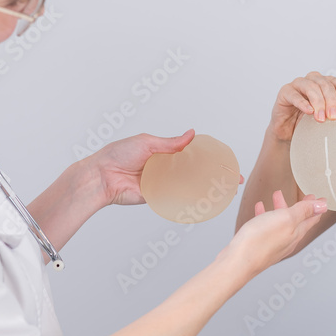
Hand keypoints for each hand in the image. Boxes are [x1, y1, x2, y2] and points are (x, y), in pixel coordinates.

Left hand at [90, 130, 244, 206]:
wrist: (102, 176)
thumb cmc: (119, 154)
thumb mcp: (147, 142)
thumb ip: (170, 143)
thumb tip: (192, 134)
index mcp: (165, 152)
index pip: (192, 154)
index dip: (209, 157)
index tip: (226, 161)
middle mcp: (166, 168)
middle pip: (195, 172)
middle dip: (215, 176)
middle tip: (233, 179)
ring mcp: (163, 183)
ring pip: (189, 186)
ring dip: (206, 189)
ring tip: (225, 191)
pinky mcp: (156, 197)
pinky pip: (176, 199)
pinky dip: (190, 200)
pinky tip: (205, 200)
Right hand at [225, 190, 327, 273]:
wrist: (238, 261)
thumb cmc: (260, 241)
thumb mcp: (286, 219)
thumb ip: (304, 211)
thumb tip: (323, 206)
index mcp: (296, 233)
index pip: (311, 218)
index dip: (317, 207)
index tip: (322, 198)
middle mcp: (287, 241)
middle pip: (297, 220)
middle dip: (300, 206)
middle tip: (303, 196)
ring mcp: (274, 244)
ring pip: (281, 222)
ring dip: (281, 208)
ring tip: (276, 195)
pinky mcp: (260, 245)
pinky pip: (266, 227)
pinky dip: (265, 215)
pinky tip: (259, 209)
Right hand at [269, 72, 335, 141]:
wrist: (288, 131)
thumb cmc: (308, 121)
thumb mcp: (325, 117)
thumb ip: (334, 112)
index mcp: (326, 84)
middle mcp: (313, 80)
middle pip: (326, 85)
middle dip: (332, 101)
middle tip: (333, 117)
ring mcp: (298, 84)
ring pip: (311, 87)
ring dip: (318, 102)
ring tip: (321, 118)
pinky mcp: (285, 91)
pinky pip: (294, 94)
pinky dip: (303, 103)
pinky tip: (309, 111)